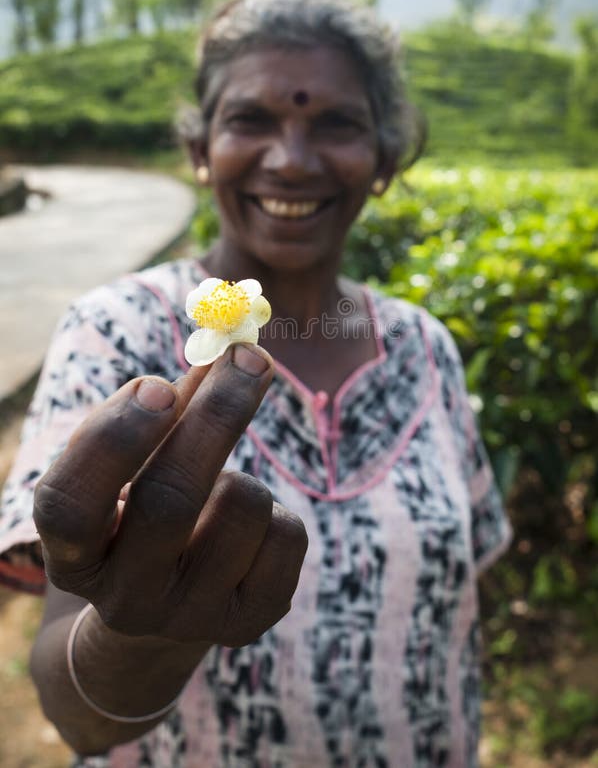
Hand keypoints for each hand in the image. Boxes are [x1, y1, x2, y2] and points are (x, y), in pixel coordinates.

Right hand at [33, 344, 307, 647]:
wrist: (164, 615)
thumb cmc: (144, 517)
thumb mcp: (134, 473)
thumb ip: (167, 411)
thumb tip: (225, 347)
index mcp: (77, 556)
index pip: (70, 506)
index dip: (112, 441)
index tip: (158, 383)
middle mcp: (126, 597)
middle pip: (168, 501)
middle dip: (215, 416)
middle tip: (247, 357)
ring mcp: (189, 616)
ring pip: (241, 506)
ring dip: (244, 473)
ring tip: (225, 489)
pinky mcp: (248, 622)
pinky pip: (287, 535)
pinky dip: (278, 510)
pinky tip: (251, 529)